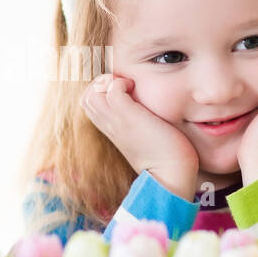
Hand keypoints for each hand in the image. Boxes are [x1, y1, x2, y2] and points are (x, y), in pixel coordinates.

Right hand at [81, 74, 197, 199]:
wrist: (170, 174)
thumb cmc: (164, 155)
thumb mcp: (143, 135)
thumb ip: (138, 120)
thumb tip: (146, 106)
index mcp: (111, 129)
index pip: (89, 103)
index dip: (101, 91)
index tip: (123, 92)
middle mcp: (109, 125)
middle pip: (86, 96)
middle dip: (102, 84)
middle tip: (125, 87)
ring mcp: (116, 121)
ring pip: (92, 92)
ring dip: (109, 82)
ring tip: (129, 87)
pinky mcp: (128, 117)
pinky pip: (113, 89)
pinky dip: (122, 83)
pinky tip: (137, 89)